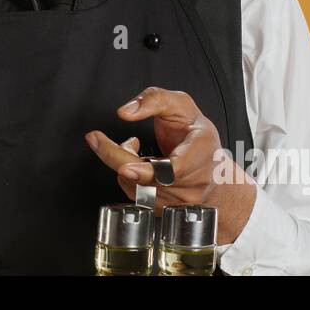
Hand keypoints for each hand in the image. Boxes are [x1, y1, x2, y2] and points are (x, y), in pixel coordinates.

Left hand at [84, 86, 257, 243]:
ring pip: (136, 187)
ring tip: (133, 146)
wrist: (213, 167)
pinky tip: (137, 163)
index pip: (174, 170)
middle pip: (145, 178)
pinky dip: (128, 177)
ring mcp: (180, 200)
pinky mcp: (165, 210)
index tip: (126, 167)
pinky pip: (135, 196)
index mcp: (201, 153)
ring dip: (123, 163)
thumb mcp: (180, 104)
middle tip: (96, 138)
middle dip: (116, 156)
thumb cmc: (196, 134)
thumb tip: (126, 112)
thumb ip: (154, 100)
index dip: (149, 171)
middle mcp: (194, 182)